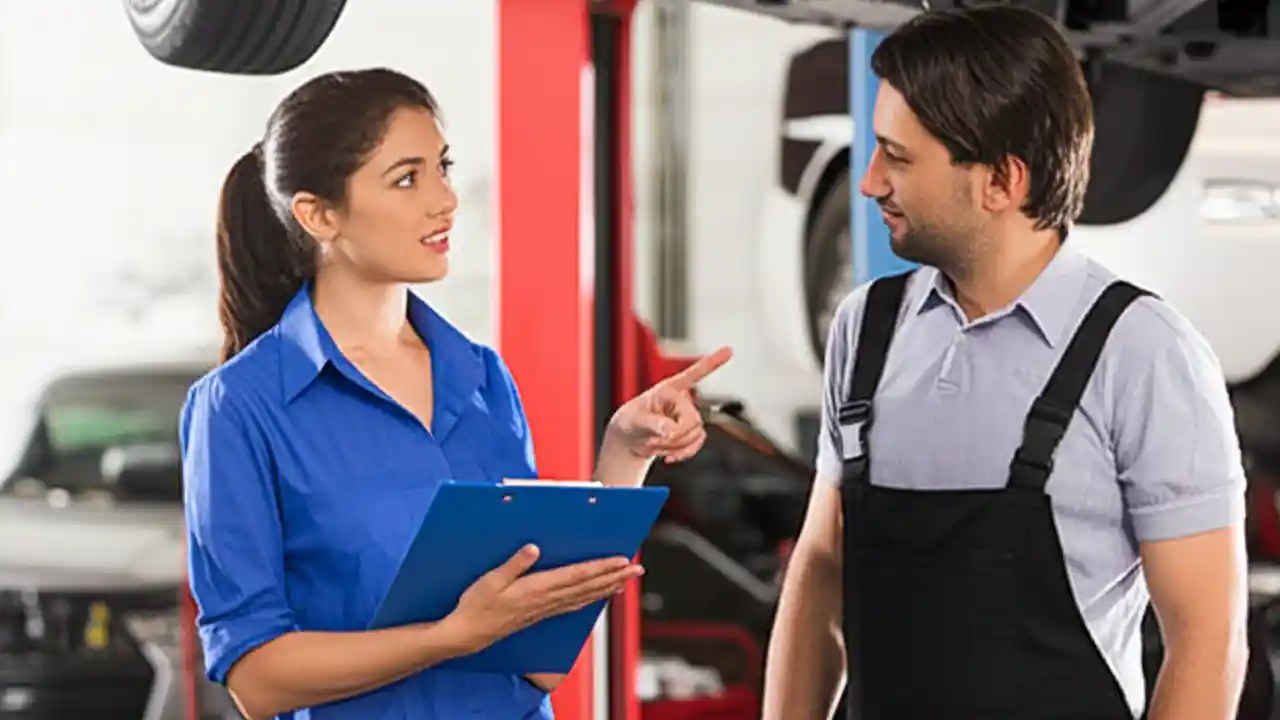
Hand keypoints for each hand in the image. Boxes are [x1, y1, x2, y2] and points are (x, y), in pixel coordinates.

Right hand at [444, 544, 642, 653]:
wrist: (469, 634)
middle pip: (587, 587)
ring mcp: (546, 609)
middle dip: (613, 576)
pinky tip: (599, 595)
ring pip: (584, 597)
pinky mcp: (542, 614)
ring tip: (626, 580)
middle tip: (635, 569)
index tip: (620, 561)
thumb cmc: (477, 605)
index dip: (600, 567)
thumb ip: (514, 564)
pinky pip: (574, 605)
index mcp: (536, 589)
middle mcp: (546, 600)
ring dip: (607, 587)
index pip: (576, 576)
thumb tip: (533, 548)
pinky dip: (591, 599)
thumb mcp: (490, 580)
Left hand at [606, 346, 732, 463]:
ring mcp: (688, 415)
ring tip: (654, 445)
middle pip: (693, 420)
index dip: (712, 363)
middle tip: (652, 441)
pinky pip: (697, 443)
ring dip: (674, 446)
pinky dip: (683, 453)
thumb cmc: (630, 421)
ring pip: (696, 434)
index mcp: (668, 389)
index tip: (729, 349)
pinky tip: (669, 456)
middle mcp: (682, 399)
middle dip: (675, 436)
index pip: (693, 374)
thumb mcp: (635, 420)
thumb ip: (654, 424)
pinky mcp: (691, 430)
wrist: (631, 438)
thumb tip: (671, 430)